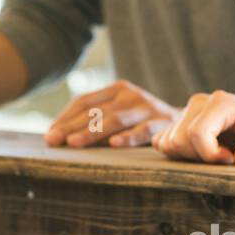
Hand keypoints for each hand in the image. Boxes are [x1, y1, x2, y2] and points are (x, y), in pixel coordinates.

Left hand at [45, 80, 180, 148]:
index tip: (50, 134)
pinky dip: (129, 137)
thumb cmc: (141, 120)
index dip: (64, 118)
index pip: (83, 101)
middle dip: (71, 127)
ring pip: (115, 119)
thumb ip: (94, 119)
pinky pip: (143, 130)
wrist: (184, 121)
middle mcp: (129, 94)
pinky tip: (114, 145)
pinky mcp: (162, 122)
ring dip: (93, 132)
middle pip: (95, 111)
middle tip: (54, 140)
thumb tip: (57, 137)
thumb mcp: (119, 112)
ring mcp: (146, 107)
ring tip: (74, 143)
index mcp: (116, 89)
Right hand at [152, 91, 234, 166]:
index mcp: (220, 102)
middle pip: (179, 139)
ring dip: (190, 157)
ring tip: (216, 153)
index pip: (197, 133)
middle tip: (226, 157)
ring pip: (169, 143)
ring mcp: (186, 111)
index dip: (210, 155)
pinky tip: (202, 153)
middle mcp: (199, 102)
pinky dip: (179, 153)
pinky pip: (162, 142)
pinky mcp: (180, 121)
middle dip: (200, 157)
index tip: (232, 159)